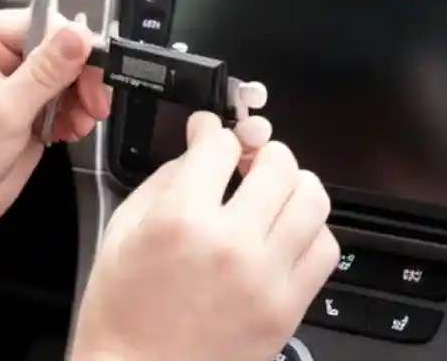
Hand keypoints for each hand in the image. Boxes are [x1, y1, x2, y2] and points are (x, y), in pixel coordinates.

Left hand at [0, 9, 111, 242]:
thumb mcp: (3, 111)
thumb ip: (46, 72)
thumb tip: (81, 34)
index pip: (46, 23)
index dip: (76, 47)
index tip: (96, 76)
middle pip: (62, 49)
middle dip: (83, 77)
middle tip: (95, 106)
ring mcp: (14, 83)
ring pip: (68, 75)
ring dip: (82, 99)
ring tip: (80, 124)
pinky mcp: (26, 110)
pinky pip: (63, 100)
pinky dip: (74, 115)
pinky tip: (70, 132)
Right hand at [71, 113, 337, 360]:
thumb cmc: (122, 313)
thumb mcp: (121, 232)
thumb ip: (166, 179)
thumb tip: (202, 143)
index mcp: (180, 220)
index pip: (221, 146)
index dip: (213, 133)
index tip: (210, 136)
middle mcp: (231, 243)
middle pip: (278, 163)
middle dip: (262, 152)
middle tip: (248, 162)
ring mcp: (267, 277)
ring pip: (312, 199)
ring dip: (294, 185)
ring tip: (274, 193)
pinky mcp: (288, 307)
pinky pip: (325, 248)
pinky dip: (311, 231)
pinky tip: (286, 234)